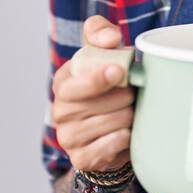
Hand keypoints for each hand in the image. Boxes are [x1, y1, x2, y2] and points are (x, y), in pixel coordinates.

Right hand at [51, 15, 134, 172]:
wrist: (110, 127)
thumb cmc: (109, 83)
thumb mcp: (103, 53)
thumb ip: (101, 33)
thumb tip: (111, 38)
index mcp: (63, 82)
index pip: (75, 83)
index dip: (97, 79)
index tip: (118, 72)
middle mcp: (60, 110)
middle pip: (97, 104)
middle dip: (123, 97)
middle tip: (132, 95)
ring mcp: (68, 136)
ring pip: (110, 124)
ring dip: (128, 117)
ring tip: (131, 112)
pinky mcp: (81, 158)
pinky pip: (110, 147)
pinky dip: (124, 139)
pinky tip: (128, 132)